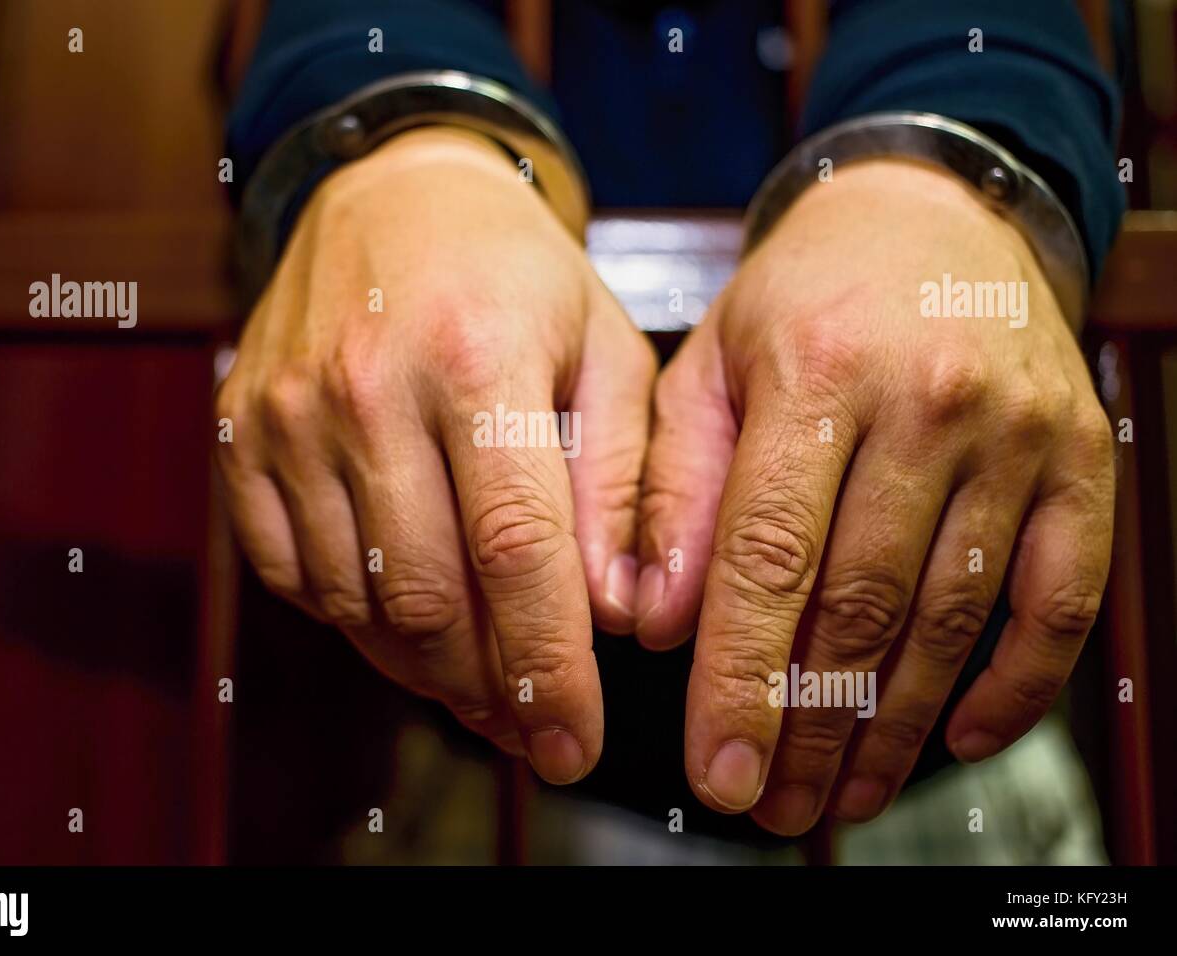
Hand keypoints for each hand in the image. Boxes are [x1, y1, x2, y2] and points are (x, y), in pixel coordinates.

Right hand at [216, 127, 656, 782]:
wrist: (392, 191)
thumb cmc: (516, 275)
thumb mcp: (604, 349)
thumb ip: (623, 482)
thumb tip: (618, 615)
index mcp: (477, 359)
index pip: (516, 553)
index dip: (549, 669)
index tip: (577, 745)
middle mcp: (367, 389)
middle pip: (425, 597)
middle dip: (489, 687)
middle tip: (535, 725)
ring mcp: (288, 414)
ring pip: (354, 599)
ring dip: (424, 666)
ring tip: (483, 681)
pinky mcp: (239, 433)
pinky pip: (289, 572)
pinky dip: (353, 618)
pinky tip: (407, 616)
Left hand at [637, 158, 1113, 831]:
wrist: (932, 214)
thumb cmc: (804, 299)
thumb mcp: (709, 367)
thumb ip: (674, 492)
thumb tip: (649, 622)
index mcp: (819, 373)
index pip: (772, 558)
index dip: (742, 679)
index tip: (719, 770)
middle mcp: (930, 402)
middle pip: (864, 605)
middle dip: (812, 725)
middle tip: (772, 804)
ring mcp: (1019, 433)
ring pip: (957, 616)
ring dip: (898, 726)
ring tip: (843, 794)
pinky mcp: (1081, 460)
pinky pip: (1062, 597)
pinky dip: (1018, 682)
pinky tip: (962, 738)